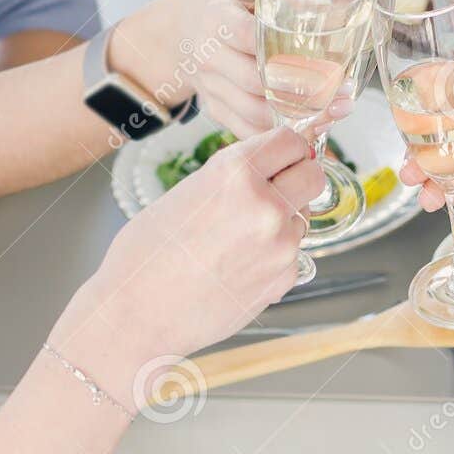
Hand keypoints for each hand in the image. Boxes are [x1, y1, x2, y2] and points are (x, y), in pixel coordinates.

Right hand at [48, 127, 323, 406]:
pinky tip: (239, 266)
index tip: (285, 156)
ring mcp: (281, 244)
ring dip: (285, 221)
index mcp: (236, 171)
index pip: (292, 140)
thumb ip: (235, 178)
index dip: (290, 148)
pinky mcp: (285, 278)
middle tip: (278, 190)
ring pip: (304, 217)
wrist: (139, 312)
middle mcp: (266, 204)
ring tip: (239, 238)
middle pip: (314, 175)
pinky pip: (293, 254)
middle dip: (299, 179)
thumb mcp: (189, 191)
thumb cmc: (149, 253)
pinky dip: (275, 256)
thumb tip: (272, 171)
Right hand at [113, 0, 352, 140]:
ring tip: (336, 113)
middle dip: (304, 94)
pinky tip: (311, 129)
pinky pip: (248, 131)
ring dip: (298, 120)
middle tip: (344, 96)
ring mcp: (209, 86)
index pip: (248, 37)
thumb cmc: (220, 3)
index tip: (328, 65)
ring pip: (255, 112)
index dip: (287, 55)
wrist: (176, 30)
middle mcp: (208, 54)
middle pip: (255, 82)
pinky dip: (280, 135)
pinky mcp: (214, 109)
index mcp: (215, 16)